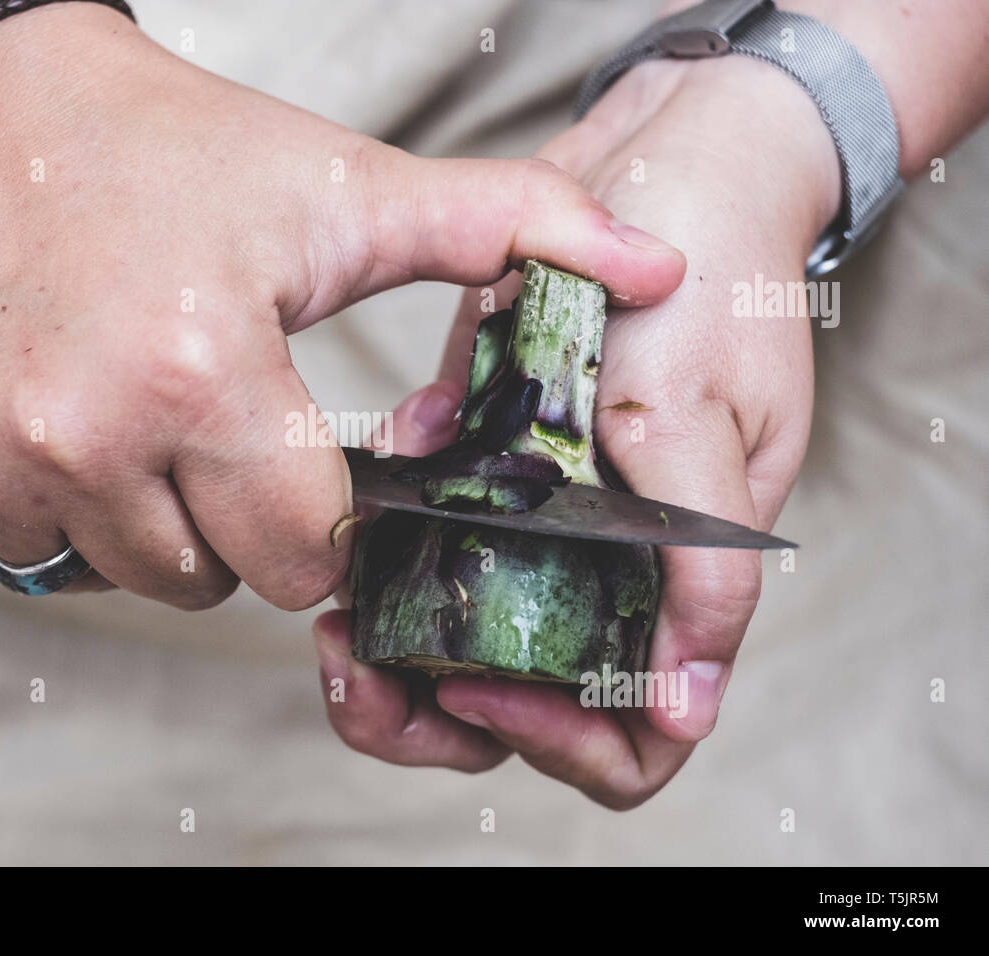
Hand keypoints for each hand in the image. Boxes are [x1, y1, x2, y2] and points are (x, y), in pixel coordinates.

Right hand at [0, 6, 685, 608]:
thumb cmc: (175, 150)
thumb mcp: (347, 188)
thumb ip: (512, 231)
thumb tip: (657, 272)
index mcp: (203, 372)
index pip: (303, 558)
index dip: (321, 522)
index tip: (305, 464)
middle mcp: (79, 433)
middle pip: (208, 581)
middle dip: (233, 522)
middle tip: (217, 421)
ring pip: (112, 573)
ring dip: (139, 515)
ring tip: (134, 406)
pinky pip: (13, 549)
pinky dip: (42, 504)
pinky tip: (51, 410)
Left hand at [312, 56, 840, 804]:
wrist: (670, 171)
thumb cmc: (712, 290)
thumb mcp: (709, 423)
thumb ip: (703, 564)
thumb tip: (689, 707)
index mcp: (669, 583)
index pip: (620, 732)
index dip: (549, 734)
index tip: (469, 681)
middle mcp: (600, 572)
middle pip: (521, 706)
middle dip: (431, 712)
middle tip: (355, 667)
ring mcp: (538, 524)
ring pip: (460, 643)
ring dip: (393, 647)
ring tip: (335, 621)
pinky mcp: (485, 467)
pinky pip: (426, 541)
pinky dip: (384, 546)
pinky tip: (361, 506)